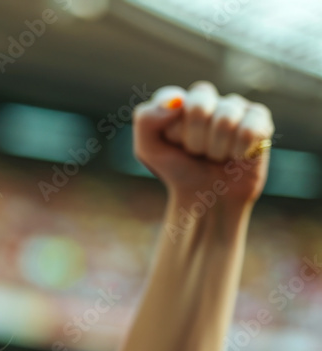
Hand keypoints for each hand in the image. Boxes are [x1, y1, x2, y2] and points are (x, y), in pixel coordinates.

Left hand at [132, 81, 273, 207]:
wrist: (205, 197)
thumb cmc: (177, 170)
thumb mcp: (148, 149)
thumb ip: (146, 119)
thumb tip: (177, 101)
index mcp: (178, 101)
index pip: (172, 99)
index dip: (172, 126)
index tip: (171, 141)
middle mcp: (207, 98)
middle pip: (199, 107)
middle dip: (193, 139)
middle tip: (194, 152)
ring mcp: (234, 106)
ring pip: (225, 120)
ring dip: (215, 149)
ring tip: (213, 156)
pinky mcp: (259, 119)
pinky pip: (250, 129)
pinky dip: (238, 151)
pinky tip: (236, 155)